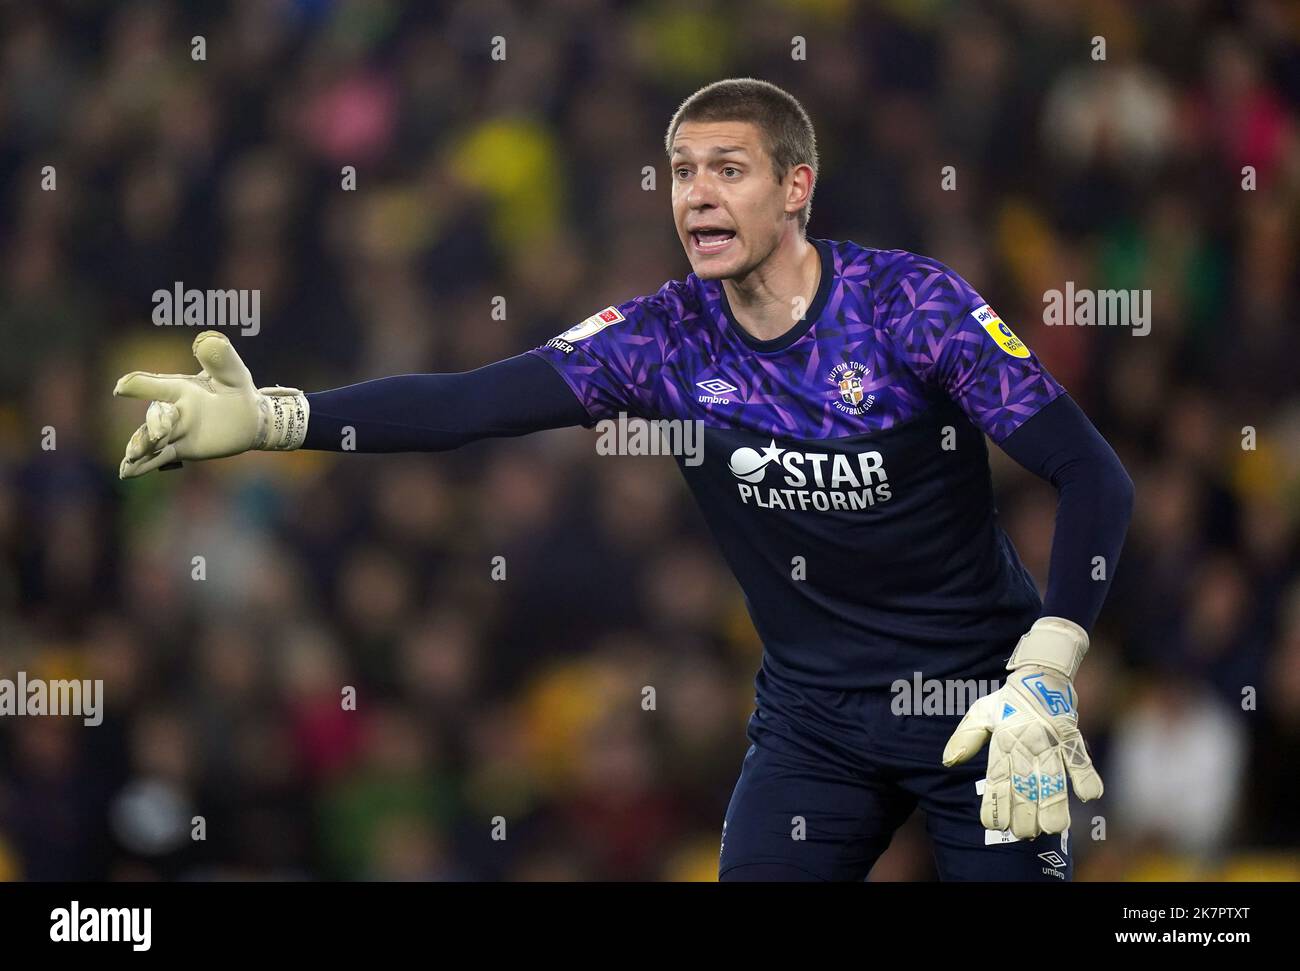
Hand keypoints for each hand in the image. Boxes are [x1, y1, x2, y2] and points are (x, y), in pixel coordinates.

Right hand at [113, 331, 307, 478]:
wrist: (249, 419)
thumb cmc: (237, 391)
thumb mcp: (234, 375)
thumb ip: (220, 359)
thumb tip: (207, 339)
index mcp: (181, 387)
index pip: (157, 385)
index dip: (139, 385)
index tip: (122, 387)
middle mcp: (172, 408)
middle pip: (155, 416)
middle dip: (154, 424)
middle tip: (160, 433)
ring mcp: (173, 430)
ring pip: (151, 438)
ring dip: (140, 445)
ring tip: (132, 456)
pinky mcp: (179, 448)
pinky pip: (158, 456)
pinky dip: (142, 464)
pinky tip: (126, 473)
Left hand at [942, 617, 1102, 838]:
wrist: (1040, 675)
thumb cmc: (1008, 702)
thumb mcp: (981, 714)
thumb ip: (966, 738)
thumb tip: (947, 761)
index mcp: (1004, 742)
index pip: (998, 778)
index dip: (996, 802)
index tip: (994, 824)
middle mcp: (1027, 745)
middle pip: (1026, 784)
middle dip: (1025, 811)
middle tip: (1023, 834)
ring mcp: (1051, 742)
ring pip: (1053, 777)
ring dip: (1053, 803)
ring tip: (1052, 827)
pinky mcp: (1071, 737)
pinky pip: (1081, 758)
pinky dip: (1087, 775)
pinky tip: (1090, 797)